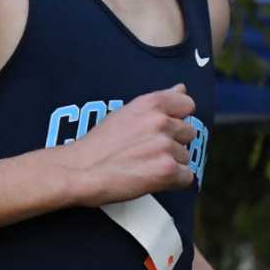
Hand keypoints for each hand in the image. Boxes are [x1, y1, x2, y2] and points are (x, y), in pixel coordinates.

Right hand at [51, 86, 196, 205]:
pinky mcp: (167, 170)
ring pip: (185, 157)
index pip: (187, 104)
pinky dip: (172, 182)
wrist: (80, 170)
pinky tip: (151, 179)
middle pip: (189, 133)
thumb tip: (182, 87)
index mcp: (151, 103)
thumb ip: (159, 102)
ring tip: (144, 166)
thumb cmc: (99, 144)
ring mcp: (165, 146)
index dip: (178, 118)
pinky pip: (186, 177)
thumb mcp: (127, 113)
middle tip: (148, 152)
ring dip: (170, 164)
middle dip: (174, 143)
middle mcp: (161, 121)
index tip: (164, 129)